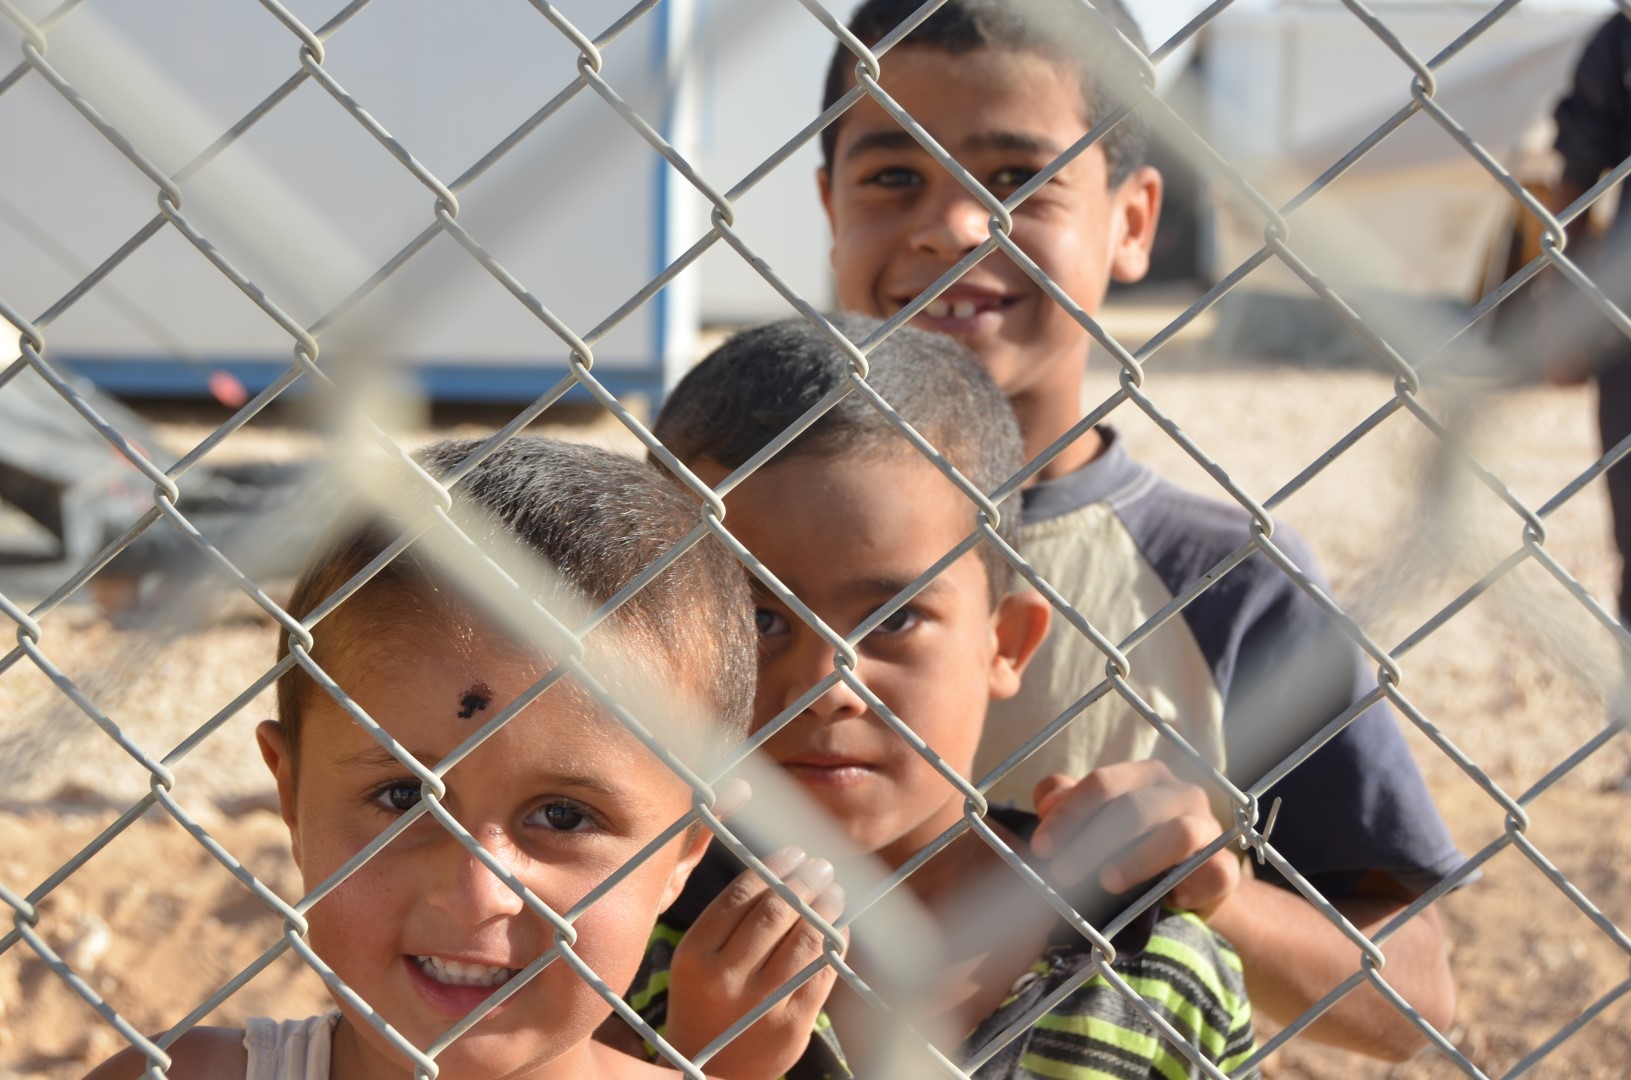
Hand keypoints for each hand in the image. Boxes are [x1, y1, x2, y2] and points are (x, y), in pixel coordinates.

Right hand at [665, 848, 846, 1079]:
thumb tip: (782, 870)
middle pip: (776, 912)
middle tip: (822, 867)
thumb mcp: (696, 960)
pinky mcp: (792, 1025)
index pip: (741, 896)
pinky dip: (835, 943)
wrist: (710, 1070)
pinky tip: (839, 928)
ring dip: (826, 907)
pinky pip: (822, 973)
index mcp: (695, 956)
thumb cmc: (705, 1001)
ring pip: (805, 939)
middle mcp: (726, 978)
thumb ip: (728, 920)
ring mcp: (761, 1004)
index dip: (774, 868)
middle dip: (805, 882)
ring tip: (835, 892)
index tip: (794, 853)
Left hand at [1030, 761, 1238, 917]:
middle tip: (1062, 874)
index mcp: (1145, 776)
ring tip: (1106, 883)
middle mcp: (1181, 793)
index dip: (1068, 814)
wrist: (1184, 890)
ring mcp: (1209, 827)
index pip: (1103, 784)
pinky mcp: (1228, 866)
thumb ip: (1064, 805)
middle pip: (1136, 808)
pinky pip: (1215, 872)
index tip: (1041, 847)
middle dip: (1093, 842)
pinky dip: (1189, 887)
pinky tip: (1166, 901)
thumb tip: (1046, 802)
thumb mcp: (1090, 825)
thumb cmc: (1128, 849)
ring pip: (1179, 834)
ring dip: (1138, 860)